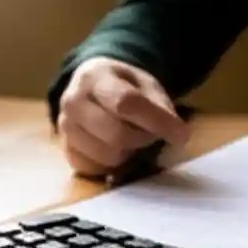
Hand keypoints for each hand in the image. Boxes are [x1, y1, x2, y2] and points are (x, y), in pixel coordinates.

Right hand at [58, 57, 189, 176]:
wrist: (89, 85)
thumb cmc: (122, 85)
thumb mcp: (145, 84)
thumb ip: (160, 106)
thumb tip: (177, 135)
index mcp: (95, 78)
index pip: (126, 103)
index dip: (157, 122)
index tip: (182, 134)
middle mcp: (73, 103)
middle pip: (117, 136)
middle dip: (143, 139)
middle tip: (152, 133)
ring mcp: (66, 130)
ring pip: (108, 157)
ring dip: (130, 153)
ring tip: (132, 138)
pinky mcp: (67, 151)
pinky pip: (97, 169)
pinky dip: (114, 164)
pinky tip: (117, 148)